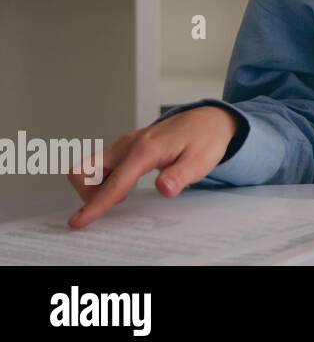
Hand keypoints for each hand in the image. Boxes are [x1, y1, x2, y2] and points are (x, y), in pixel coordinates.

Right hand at [66, 105, 238, 228]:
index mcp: (145, 150)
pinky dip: (102, 179)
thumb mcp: (200, 161)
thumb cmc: (205, 140)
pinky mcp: (125, 146)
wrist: (207, 120)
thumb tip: (164, 189)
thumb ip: (180, 175)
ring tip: (123, 195)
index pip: (114, 182)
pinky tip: (124, 185)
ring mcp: (124, 144)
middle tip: (115, 202)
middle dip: (89, 193)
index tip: (78, 221)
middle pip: (84, 170)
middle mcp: (128, 144)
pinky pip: (100, 164)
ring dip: (95, 186)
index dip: (96, 204)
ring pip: (89, 167)